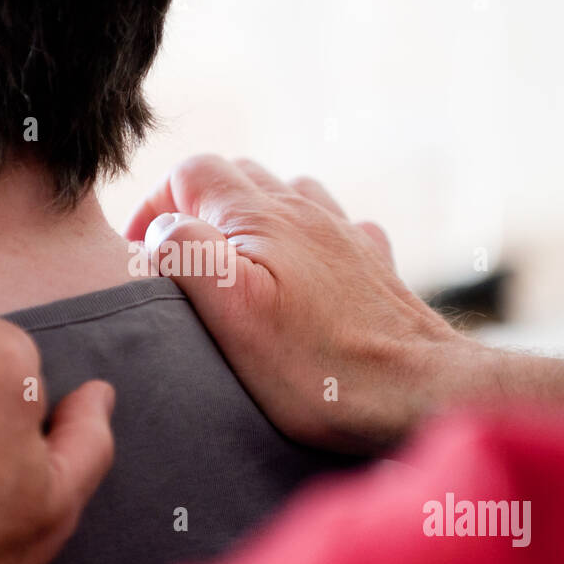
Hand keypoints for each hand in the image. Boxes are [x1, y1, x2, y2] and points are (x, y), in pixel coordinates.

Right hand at [125, 156, 563, 453]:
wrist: (420, 391)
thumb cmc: (321, 367)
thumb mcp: (233, 313)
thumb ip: (189, 255)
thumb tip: (163, 230)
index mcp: (263, 218)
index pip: (193, 172)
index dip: (157, 202)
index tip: (144, 250)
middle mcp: (306, 213)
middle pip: (238, 175)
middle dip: (198, 205)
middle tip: (179, 259)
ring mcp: (344, 237)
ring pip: (288, 194)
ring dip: (252, 215)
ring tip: (236, 262)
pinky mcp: (373, 266)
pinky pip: (334, 227)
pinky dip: (307, 237)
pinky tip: (305, 272)